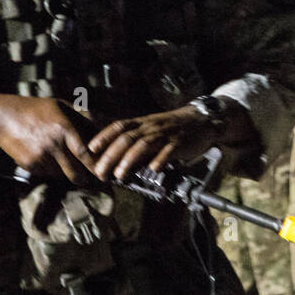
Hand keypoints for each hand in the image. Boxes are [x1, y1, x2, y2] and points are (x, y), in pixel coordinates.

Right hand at [0, 93, 97, 183]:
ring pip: (61, 174)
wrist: (3, 117)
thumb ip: (84, 115)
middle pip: (74, 172)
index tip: (102, 171)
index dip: (95, 165)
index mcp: (65, 129)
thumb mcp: (62, 105)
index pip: (85, 154)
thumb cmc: (36, 108)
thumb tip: (106, 122)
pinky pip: (46, 174)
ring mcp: (40, 157)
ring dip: (67, 174)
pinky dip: (52, 171)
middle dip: (84, 178)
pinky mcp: (29, 164)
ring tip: (71, 170)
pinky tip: (50, 161)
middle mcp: (54, 145)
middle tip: (91, 180)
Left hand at [89, 105, 228, 181]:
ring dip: (129, 160)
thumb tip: (118, 160)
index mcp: (144, 122)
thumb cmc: (174, 127)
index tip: (91, 149)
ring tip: (119, 175)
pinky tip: (152, 169)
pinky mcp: (180, 142)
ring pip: (144, 144)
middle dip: (111, 155)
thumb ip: (137, 142)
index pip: (119, 126)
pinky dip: (159, 159)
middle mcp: (152, 126)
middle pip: (127, 138)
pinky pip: (168, 151)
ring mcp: (166, 134)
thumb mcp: (153, 128)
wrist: (202, 120)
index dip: (104, 136)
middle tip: (100, 172)